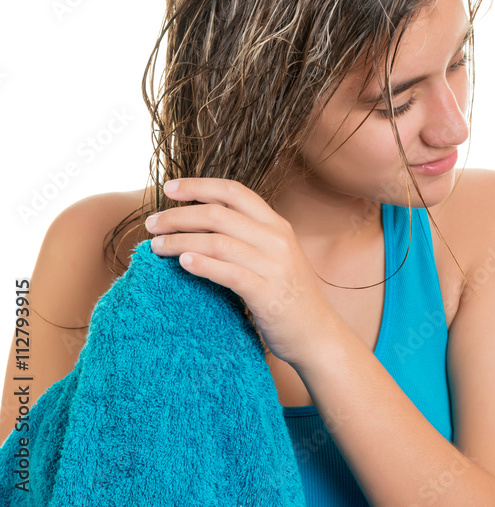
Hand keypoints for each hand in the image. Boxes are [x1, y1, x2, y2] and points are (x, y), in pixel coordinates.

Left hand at [145, 177, 336, 366]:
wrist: (318, 334)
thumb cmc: (289, 296)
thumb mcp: (276, 256)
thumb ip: (249, 237)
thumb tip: (202, 223)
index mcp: (278, 225)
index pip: (235, 192)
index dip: (199, 186)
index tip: (169, 188)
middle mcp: (277, 239)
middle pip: (219, 215)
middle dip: (178, 215)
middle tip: (152, 224)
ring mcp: (274, 266)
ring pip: (218, 242)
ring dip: (180, 240)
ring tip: (156, 246)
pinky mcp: (267, 294)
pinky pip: (229, 273)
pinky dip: (203, 265)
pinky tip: (182, 262)